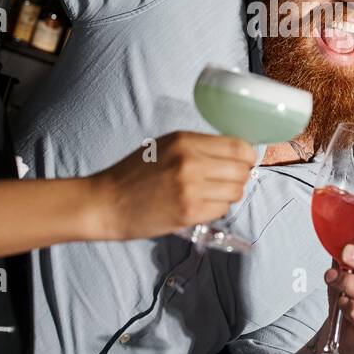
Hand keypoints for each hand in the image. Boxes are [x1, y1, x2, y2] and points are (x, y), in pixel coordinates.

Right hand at [91, 131, 254, 240]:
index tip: (245, 160)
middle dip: (240, 176)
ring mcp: (191, 189)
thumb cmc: (133, 174)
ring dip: (228, 194)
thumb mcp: (166, 146)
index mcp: (185, 141)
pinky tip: (200, 205)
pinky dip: (216, 208)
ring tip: (210, 193)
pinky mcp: (189, 213)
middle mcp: (191, 163)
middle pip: (241, 170)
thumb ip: (199, 146)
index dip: (248, 155)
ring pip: (235, 191)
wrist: (106, 202)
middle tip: (227, 180)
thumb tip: (236, 152)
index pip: (238, 146)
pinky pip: (222, 209)